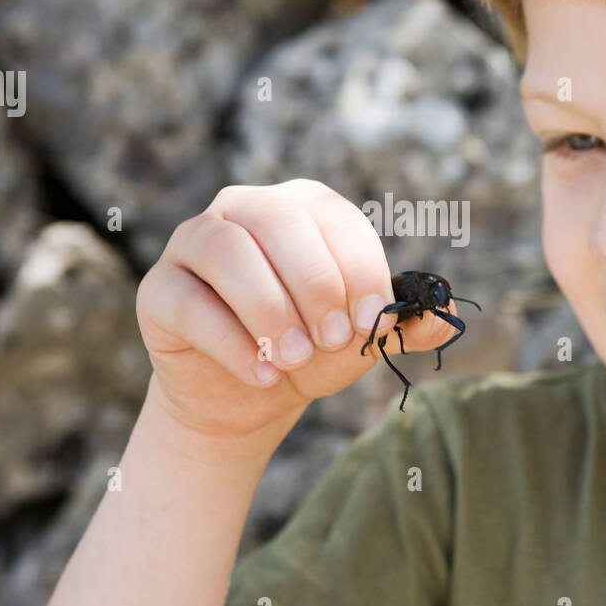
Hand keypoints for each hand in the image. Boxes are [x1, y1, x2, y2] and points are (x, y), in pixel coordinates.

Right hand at [135, 179, 458, 444]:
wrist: (246, 397)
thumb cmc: (309, 350)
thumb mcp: (362, 340)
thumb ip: (407, 324)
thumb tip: (447, 314)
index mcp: (303, 207)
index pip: (334, 219)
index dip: (359, 269)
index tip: (373, 324)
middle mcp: (245, 209)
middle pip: (277, 221)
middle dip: (314, 284)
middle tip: (334, 341)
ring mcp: (194, 242)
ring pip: (226, 251)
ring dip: (268, 309)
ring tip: (294, 360)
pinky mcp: (158, 288)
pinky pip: (189, 302)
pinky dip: (231, 342)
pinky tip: (262, 375)